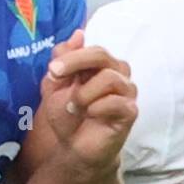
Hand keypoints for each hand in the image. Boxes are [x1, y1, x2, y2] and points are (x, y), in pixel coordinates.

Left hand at [39, 30, 138, 176]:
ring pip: (109, 78)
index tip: (53, 70)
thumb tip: (78, 34)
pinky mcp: (130, 112)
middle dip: (77, 63)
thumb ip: (63, 60)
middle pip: (102, 55)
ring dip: (85, 93)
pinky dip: (97, 107)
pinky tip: (90, 114)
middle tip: (57, 76)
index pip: (91, 49)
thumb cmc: (69, 116)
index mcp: (100, 65)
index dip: (71, 56)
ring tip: (74, 107)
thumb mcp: (56, 86)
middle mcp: (117, 74)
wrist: (76, 149)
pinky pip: (117, 102)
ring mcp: (126, 92)